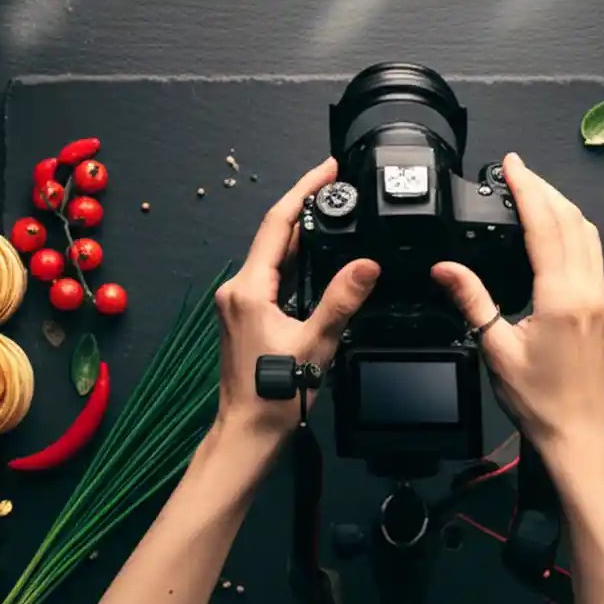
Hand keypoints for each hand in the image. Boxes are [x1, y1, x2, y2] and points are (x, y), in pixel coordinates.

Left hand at [215, 158, 379, 438]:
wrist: (247, 433)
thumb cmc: (272, 398)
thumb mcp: (316, 343)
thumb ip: (342, 300)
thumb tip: (365, 265)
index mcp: (249, 289)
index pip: (277, 223)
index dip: (303, 190)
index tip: (326, 170)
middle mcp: (238, 291)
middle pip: (274, 236)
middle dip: (306, 210)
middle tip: (337, 188)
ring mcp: (239, 304)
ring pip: (273, 258)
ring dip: (302, 237)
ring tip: (333, 217)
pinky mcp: (245, 317)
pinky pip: (272, 278)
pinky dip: (295, 264)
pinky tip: (317, 262)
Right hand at [432, 153, 603, 462]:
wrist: (576, 432)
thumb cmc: (538, 400)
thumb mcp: (495, 349)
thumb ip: (473, 301)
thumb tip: (445, 267)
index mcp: (561, 297)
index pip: (545, 226)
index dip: (527, 189)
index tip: (512, 165)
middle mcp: (587, 290)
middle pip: (570, 220)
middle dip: (544, 188)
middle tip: (517, 170)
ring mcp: (599, 296)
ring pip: (586, 232)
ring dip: (561, 205)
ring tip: (533, 191)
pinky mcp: (601, 306)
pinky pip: (591, 252)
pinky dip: (573, 228)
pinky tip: (556, 227)